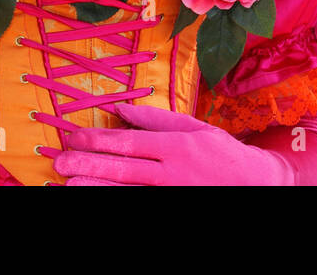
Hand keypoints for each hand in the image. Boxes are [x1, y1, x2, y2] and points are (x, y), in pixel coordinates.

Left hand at [51, 102, 296, 185]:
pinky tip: (99, 197)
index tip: (73, 137)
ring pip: (127, 192)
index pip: (129, 142)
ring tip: (69, 184)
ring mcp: (171, 195)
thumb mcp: (194, 127)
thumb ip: (156, 118)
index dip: (98, 140)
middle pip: (122, 169)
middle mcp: (171, 173)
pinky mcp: (172, 207)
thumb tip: (119, 109)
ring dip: (96, 187)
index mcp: (176, 146)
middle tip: (60, 160)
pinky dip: (119, 202)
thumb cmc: (221, 154)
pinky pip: (139, 206)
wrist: (256, 186)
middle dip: (88, 164)